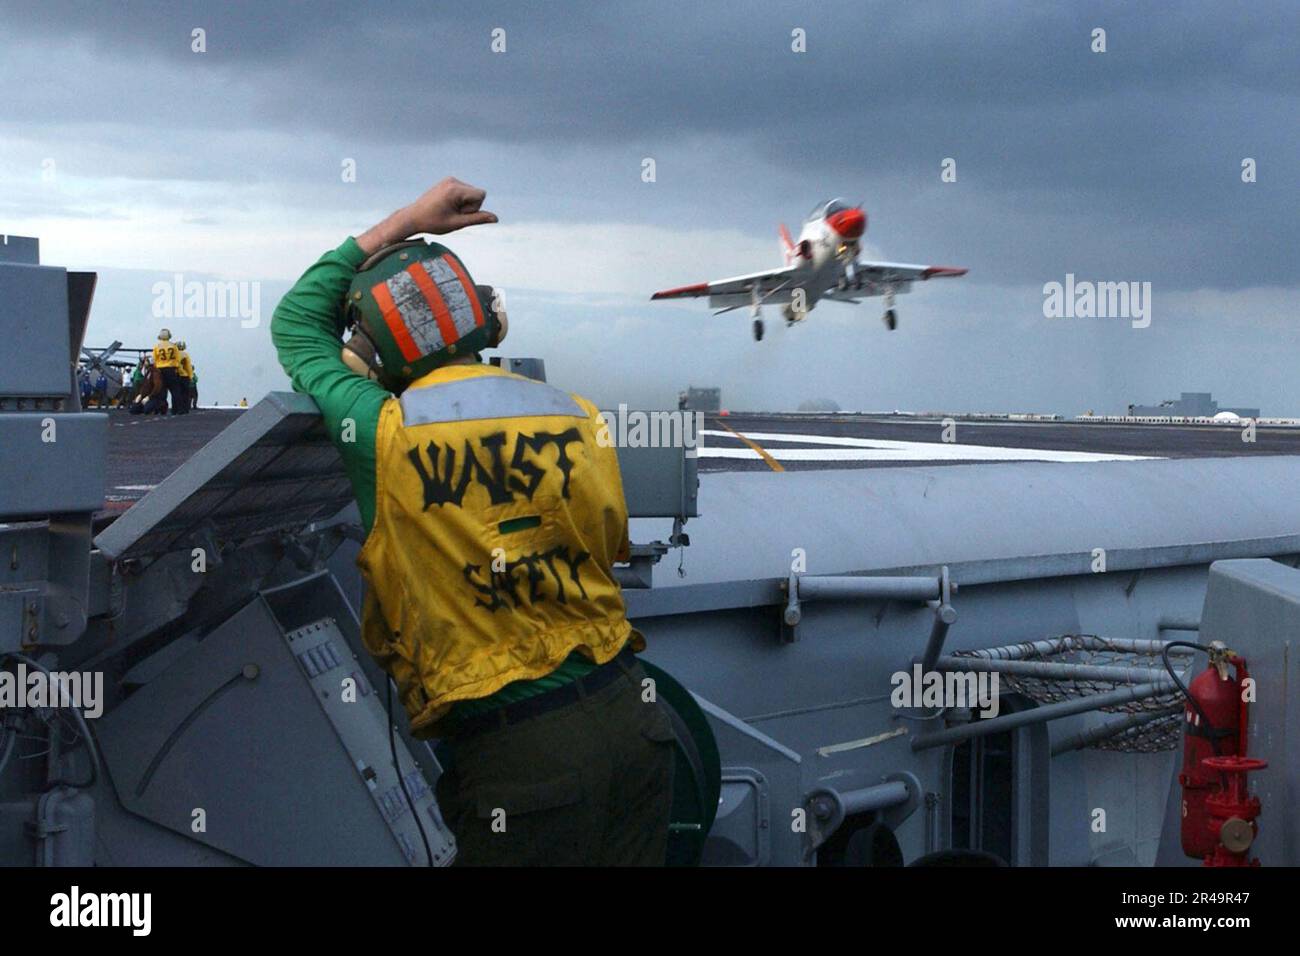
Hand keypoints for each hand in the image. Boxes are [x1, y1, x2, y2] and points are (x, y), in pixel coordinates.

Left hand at [356, 177, 497, 255]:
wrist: (413, 217)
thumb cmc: (433, 222)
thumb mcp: (457, 223)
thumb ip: (477, 219)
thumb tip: (495, 218)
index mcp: (455, 189)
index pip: (481, 195)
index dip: (474, 208)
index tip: (459, 214)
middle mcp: (453, 181)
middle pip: (477, 194)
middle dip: (469, 206)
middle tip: (452, 214)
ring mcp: (449, 180)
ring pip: (471, 194)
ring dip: (464, 204)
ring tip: (448, 211)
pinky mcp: (447, 183)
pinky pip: (463, 192)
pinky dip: (459, 201)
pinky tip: (446, 206)